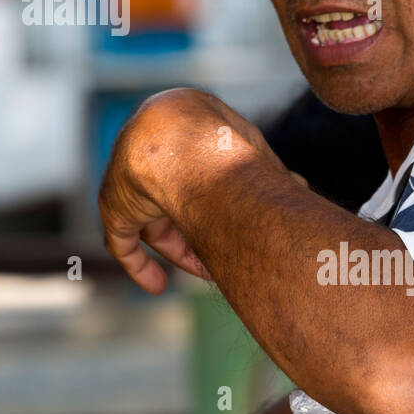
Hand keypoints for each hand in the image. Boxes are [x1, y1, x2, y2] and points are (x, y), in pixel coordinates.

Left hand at [97, 88, 280, 293]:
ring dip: (182, 250)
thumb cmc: (225, 145)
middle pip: (179, 200)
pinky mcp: (113, 204)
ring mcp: (131, 176)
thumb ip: (272, 173)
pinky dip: (139, 264)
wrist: (177, 142)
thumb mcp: (256, 152)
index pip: (200, 175)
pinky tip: (156, 285)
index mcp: (184, 128)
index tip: (239, 229)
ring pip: (156, 222)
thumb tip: (300, 188)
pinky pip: (123, 241)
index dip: (220, 206)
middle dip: (203, 232)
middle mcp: (155, 150)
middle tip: (226, 255)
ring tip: (211, 274)